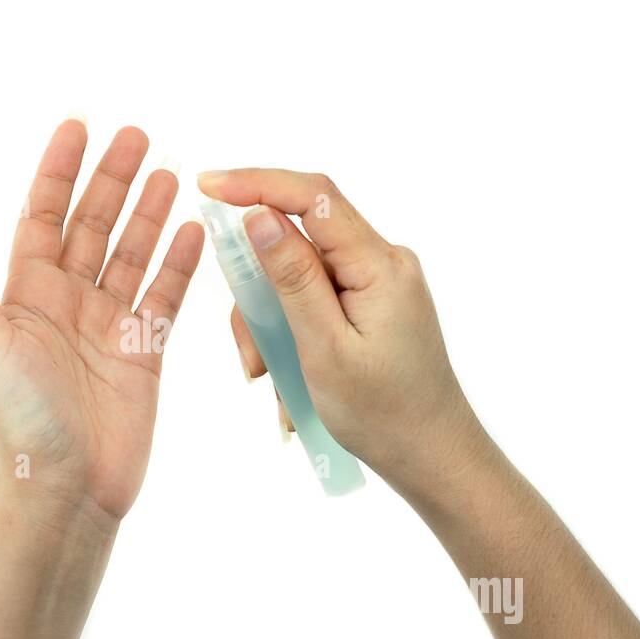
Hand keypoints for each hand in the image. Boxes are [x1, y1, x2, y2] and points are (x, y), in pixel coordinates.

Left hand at [0, 120, 203, 519]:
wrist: (67, 488)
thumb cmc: (19, 419)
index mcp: (24, 295)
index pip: (42, 217)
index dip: (58, 172)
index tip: (78, 126)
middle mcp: (66, 302)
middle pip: (92, 226)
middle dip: (112, 180)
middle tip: (138, 135)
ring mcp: (108, 325)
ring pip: (131, 254)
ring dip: (148, 214)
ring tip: (172, 173)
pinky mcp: (144, 352)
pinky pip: (164, 297)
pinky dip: (179, 264)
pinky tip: (193, 231)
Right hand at [199, 168, 487, 502]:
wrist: (433, 456)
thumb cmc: (382, 413)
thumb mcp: (324, 348)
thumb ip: (292, 277)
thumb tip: (259, 214)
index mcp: (378, 265)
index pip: (312, 196)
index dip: (256, 183)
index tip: (206, 185)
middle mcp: (383, 261)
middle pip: (298, 240)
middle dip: (259, 290)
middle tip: (250, 353)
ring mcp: (379, 283)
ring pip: (300, 276)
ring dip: (273, 324)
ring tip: (273, 380)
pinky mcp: (373, 303)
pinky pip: (316, 299)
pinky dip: (292, 333)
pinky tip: (292, 379)